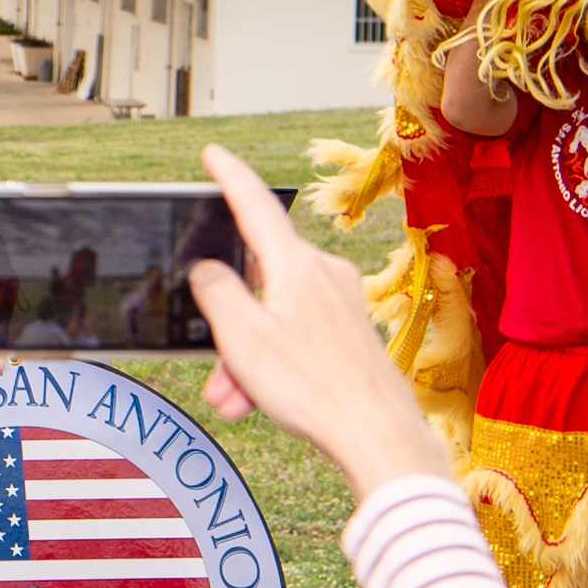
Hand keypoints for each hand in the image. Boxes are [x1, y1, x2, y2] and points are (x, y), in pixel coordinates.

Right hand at [189, 145, 450, 500]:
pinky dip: (274, 360)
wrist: (378, 433)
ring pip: (275, 314)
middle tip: (214, 370)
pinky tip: (264, 398)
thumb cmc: (313, 387)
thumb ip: (215, 292)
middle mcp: (323, 274)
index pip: (255, 206)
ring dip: (247, 353)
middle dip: (228, 324)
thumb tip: (208, 270)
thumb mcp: (242, 337)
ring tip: (236, 398)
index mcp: (295, 265)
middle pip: (256, 281)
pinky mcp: (352, 330)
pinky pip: (298, 333)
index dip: (229, 176)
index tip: (214, 154)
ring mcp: (341, 302)